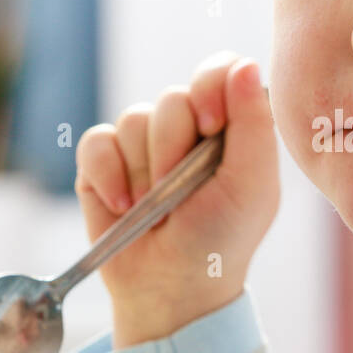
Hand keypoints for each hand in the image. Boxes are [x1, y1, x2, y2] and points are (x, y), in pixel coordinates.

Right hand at [73, 53, 278, 347]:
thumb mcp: (252, 186)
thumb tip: (246, 65)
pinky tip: (123, 205)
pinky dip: (107, 175)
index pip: (222, 70)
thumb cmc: (220, 239)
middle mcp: (188, 128)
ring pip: (134, 118)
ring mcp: (144, 144)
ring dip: (144, 170)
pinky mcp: (104, 162)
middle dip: (175, 147)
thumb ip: (255, 124)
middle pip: (174, 97)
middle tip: (182, 191)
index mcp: (232, 127)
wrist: (169, 288)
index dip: (211, 86)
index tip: (211, 126)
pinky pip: (97, 141)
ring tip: (155, 208)